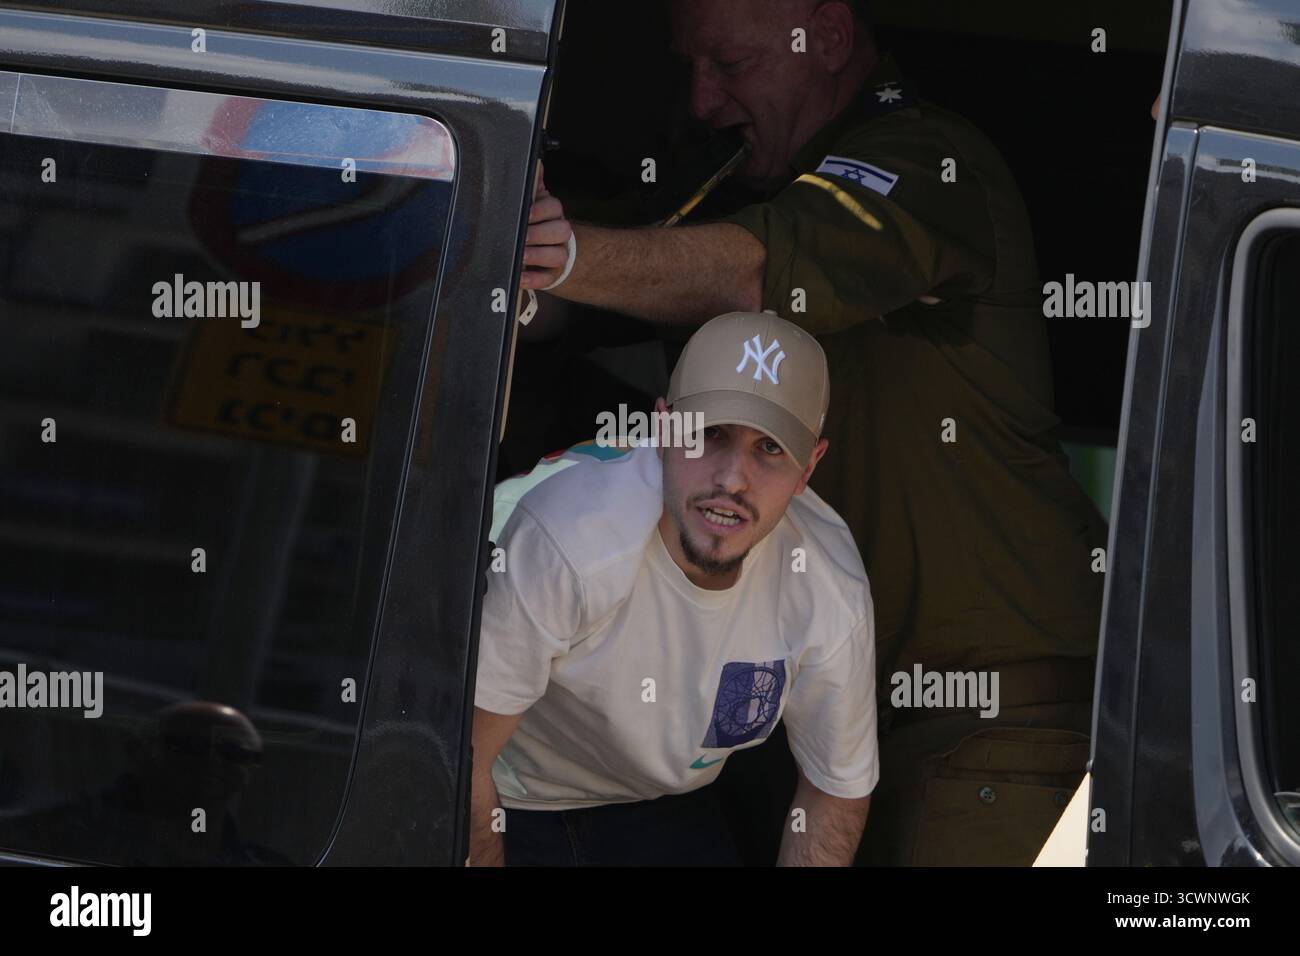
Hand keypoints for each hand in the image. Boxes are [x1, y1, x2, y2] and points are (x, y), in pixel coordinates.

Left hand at [522, 160, 573, 289]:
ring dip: (538, 256)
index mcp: (553, 213)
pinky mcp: (553, 274)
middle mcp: (559, 233)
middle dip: (539, 234)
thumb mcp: (533, 202)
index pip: (555, 208)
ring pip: (557, 256)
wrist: (540, 249)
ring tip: (521, 256)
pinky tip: (521, 277)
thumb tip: (536, 164)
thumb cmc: (534, 223)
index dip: (541, 211)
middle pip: (561, 231)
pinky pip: (547, 279)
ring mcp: (558, 254)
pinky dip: (534, 279)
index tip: (526, 213)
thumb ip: (534, 186)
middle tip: (522, 237)